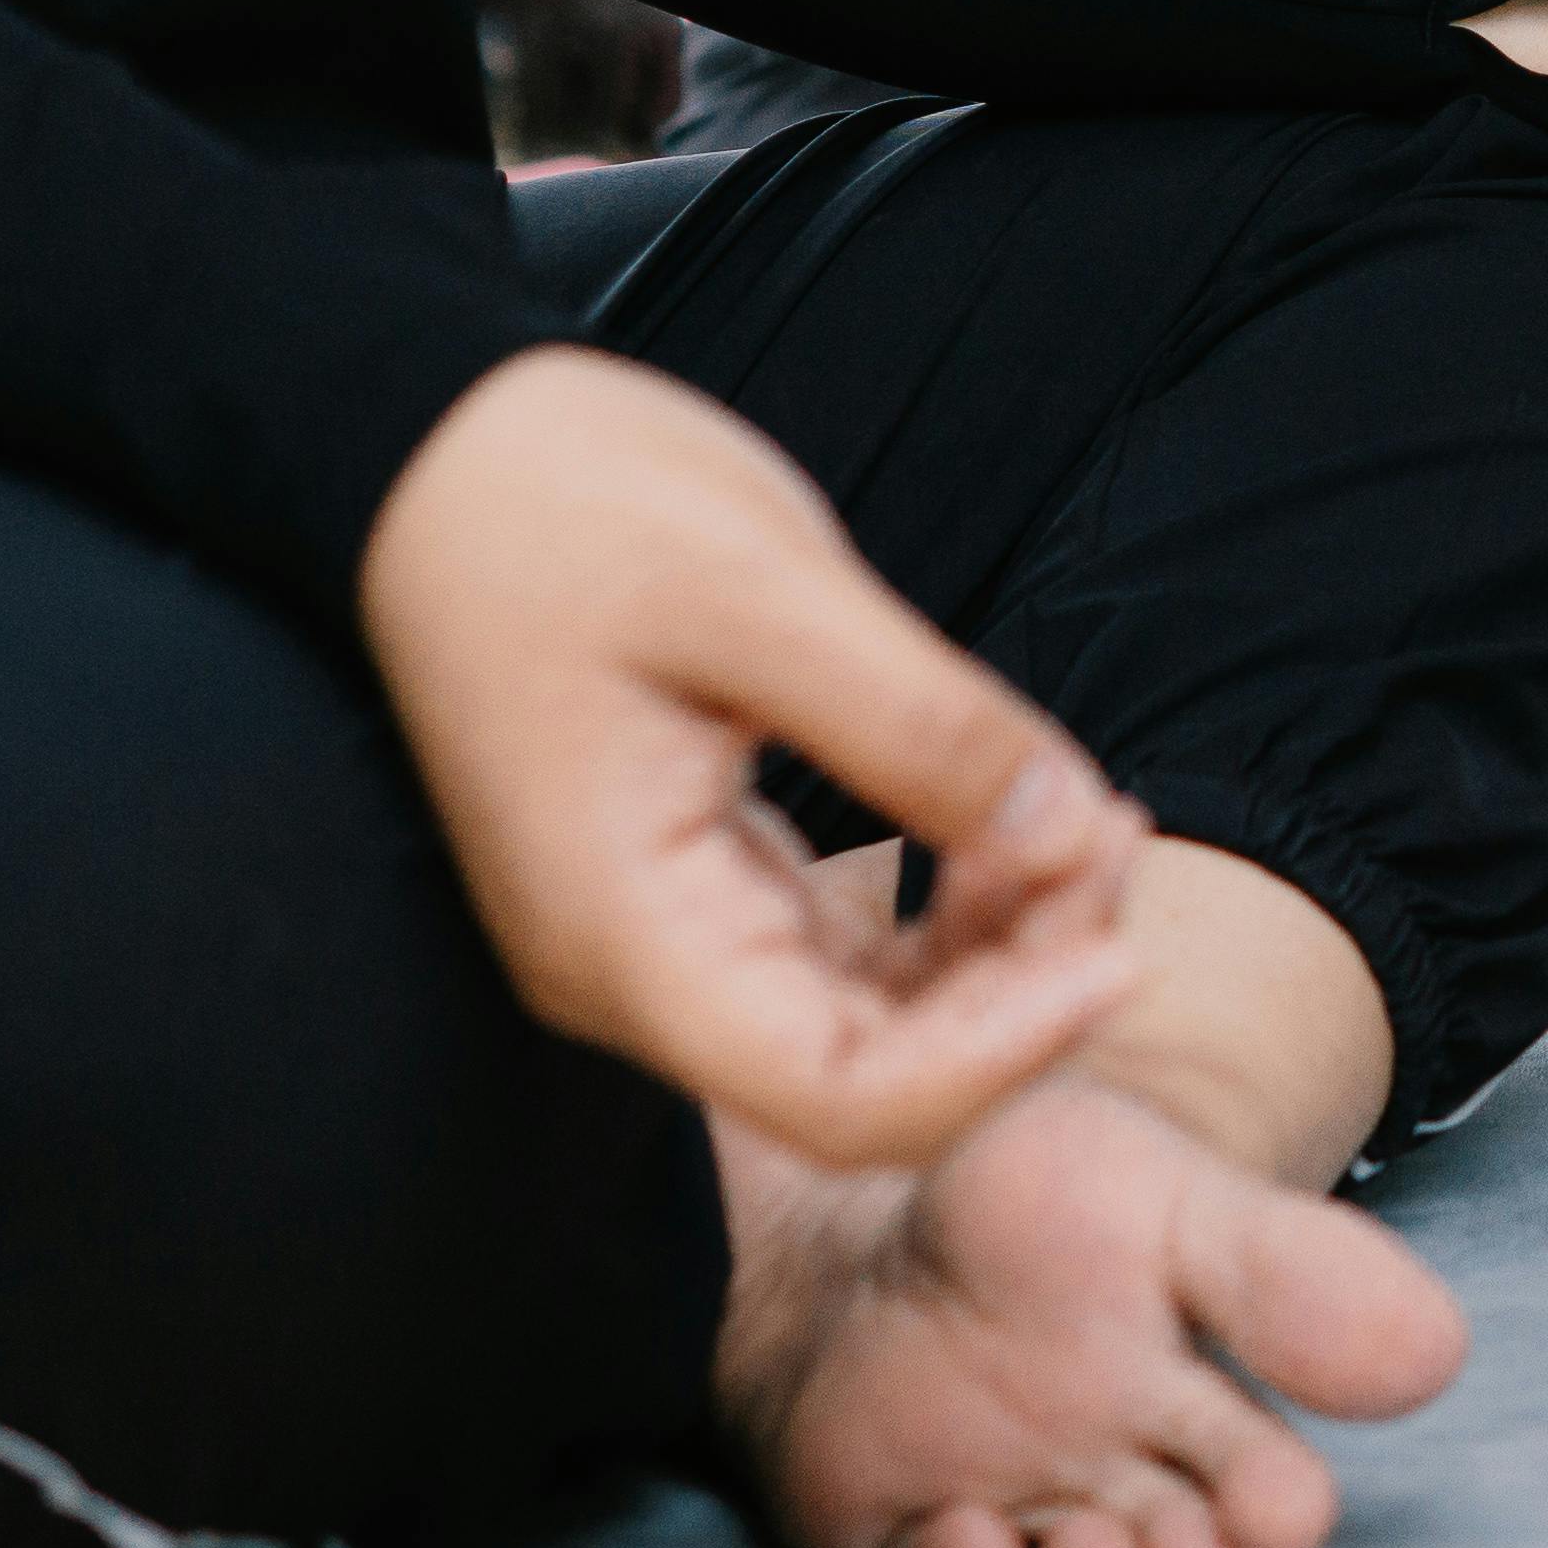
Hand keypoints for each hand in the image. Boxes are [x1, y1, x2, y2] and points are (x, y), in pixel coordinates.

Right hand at [362, 347, 1151, 1170]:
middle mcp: (629, 970)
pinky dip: (945, 910)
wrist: (428, 452)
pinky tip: (1022, 822)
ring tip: (1093, 822)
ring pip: (865, 1023)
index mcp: (622, 932)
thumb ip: (920, 725)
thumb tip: (1065, 835)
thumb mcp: (760, 584)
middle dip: (1018, 992)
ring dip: (997, 952)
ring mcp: (657, 933)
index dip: (1000, 1054)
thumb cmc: (558, 499)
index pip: (839, 1095)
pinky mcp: (689, 879)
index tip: (1119, 950)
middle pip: (865, 1079)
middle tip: (1117, 842)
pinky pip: (839, 952)